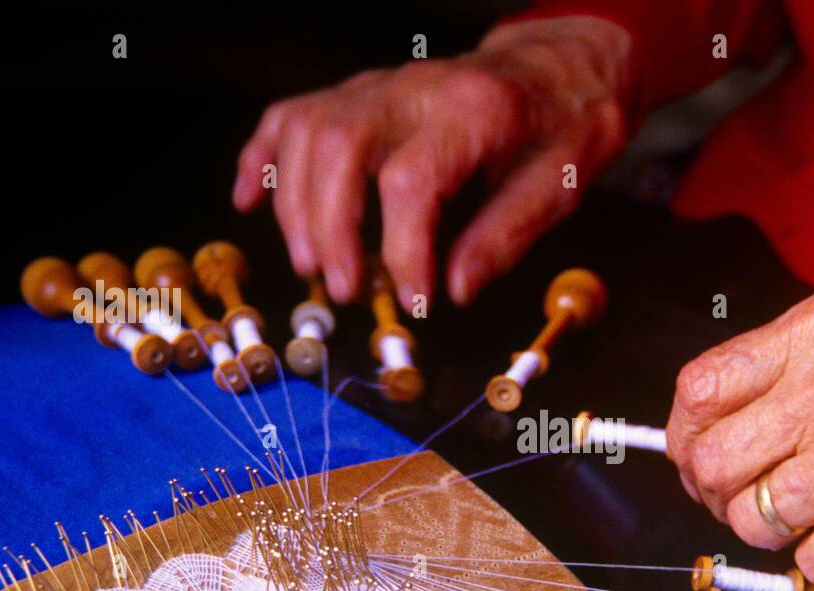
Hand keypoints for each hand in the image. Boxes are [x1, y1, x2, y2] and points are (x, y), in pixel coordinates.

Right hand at [233, 16, 632, 307]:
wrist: (562, 67)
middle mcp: (415, 90)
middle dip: (330, 228)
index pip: (413, 181)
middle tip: (345, 290)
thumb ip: (504, 237)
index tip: (414, 300)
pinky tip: (249, 201)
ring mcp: (379, 86)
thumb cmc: (563, 127)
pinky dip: (263, 158)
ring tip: (313, 268)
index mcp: (475, 112)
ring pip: (307, 130)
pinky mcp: (359, 93)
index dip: (403, 251)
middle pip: (340, 146)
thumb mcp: (560, 186)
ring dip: (296, 205)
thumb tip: (452, 290)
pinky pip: (292, 114)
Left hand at [666, 288, 813, 584]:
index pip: (699, 387)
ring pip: (749, 521)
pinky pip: (807, 563)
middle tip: (742, 496)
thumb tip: (716, 414)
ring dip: (771, 529)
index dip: (683, 432)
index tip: (694, 450)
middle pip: (708, 462)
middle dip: (713, 491)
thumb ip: (791, 365)